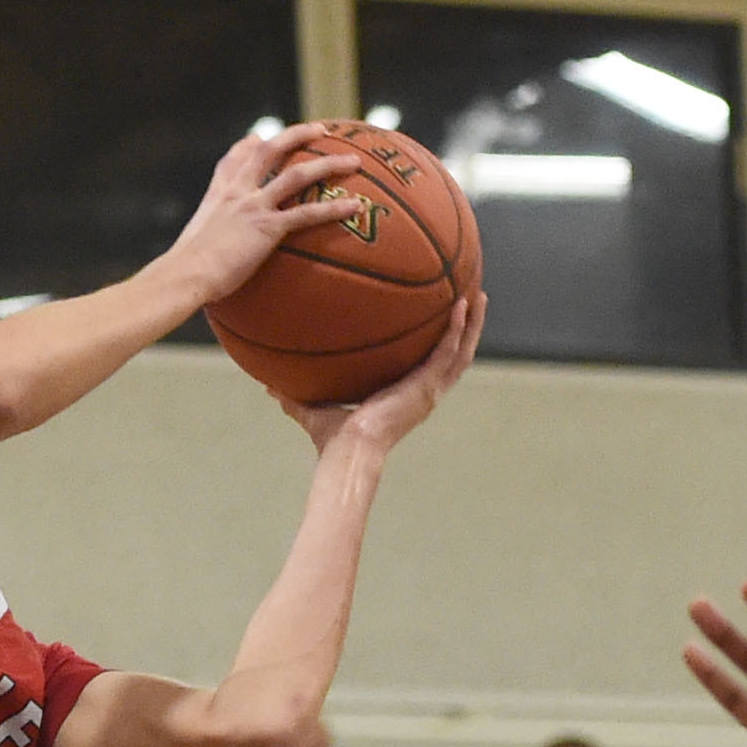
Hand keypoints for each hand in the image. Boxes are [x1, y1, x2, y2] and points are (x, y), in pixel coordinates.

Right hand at [167, 123, 365, 307]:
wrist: (183, 275)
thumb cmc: (183, 272)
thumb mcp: (191, 245)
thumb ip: (205, 244)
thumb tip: (203, 266)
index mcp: (218, 194)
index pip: (235, 157)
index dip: (251, 144)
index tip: (262, 138)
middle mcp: (237, 192)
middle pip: (270, 149)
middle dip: (298, 135)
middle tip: (321, 131)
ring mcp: (253, 207)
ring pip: (297, 174)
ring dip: (328, 164)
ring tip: (353, 162)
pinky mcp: (267, 228)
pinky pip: (307, 214)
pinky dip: (333, 209)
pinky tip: (355, 207)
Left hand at [284, 293, 482, 456]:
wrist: (347, 451)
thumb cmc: (332, 441)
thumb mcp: (312, 410)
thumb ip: (293, 395)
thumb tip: (268, 384)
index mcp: (406, 396)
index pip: (430, 366)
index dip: (440, 344)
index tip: (443, 321)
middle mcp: (424, 394)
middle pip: (456, 355)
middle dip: (467, 328)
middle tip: (472, 298)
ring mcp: (429, 392)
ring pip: (462, 353)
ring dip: (473, 324)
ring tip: (479, 295)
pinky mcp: (427, 389)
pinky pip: (449, 353)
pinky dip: (458, 329)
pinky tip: (461, 305)